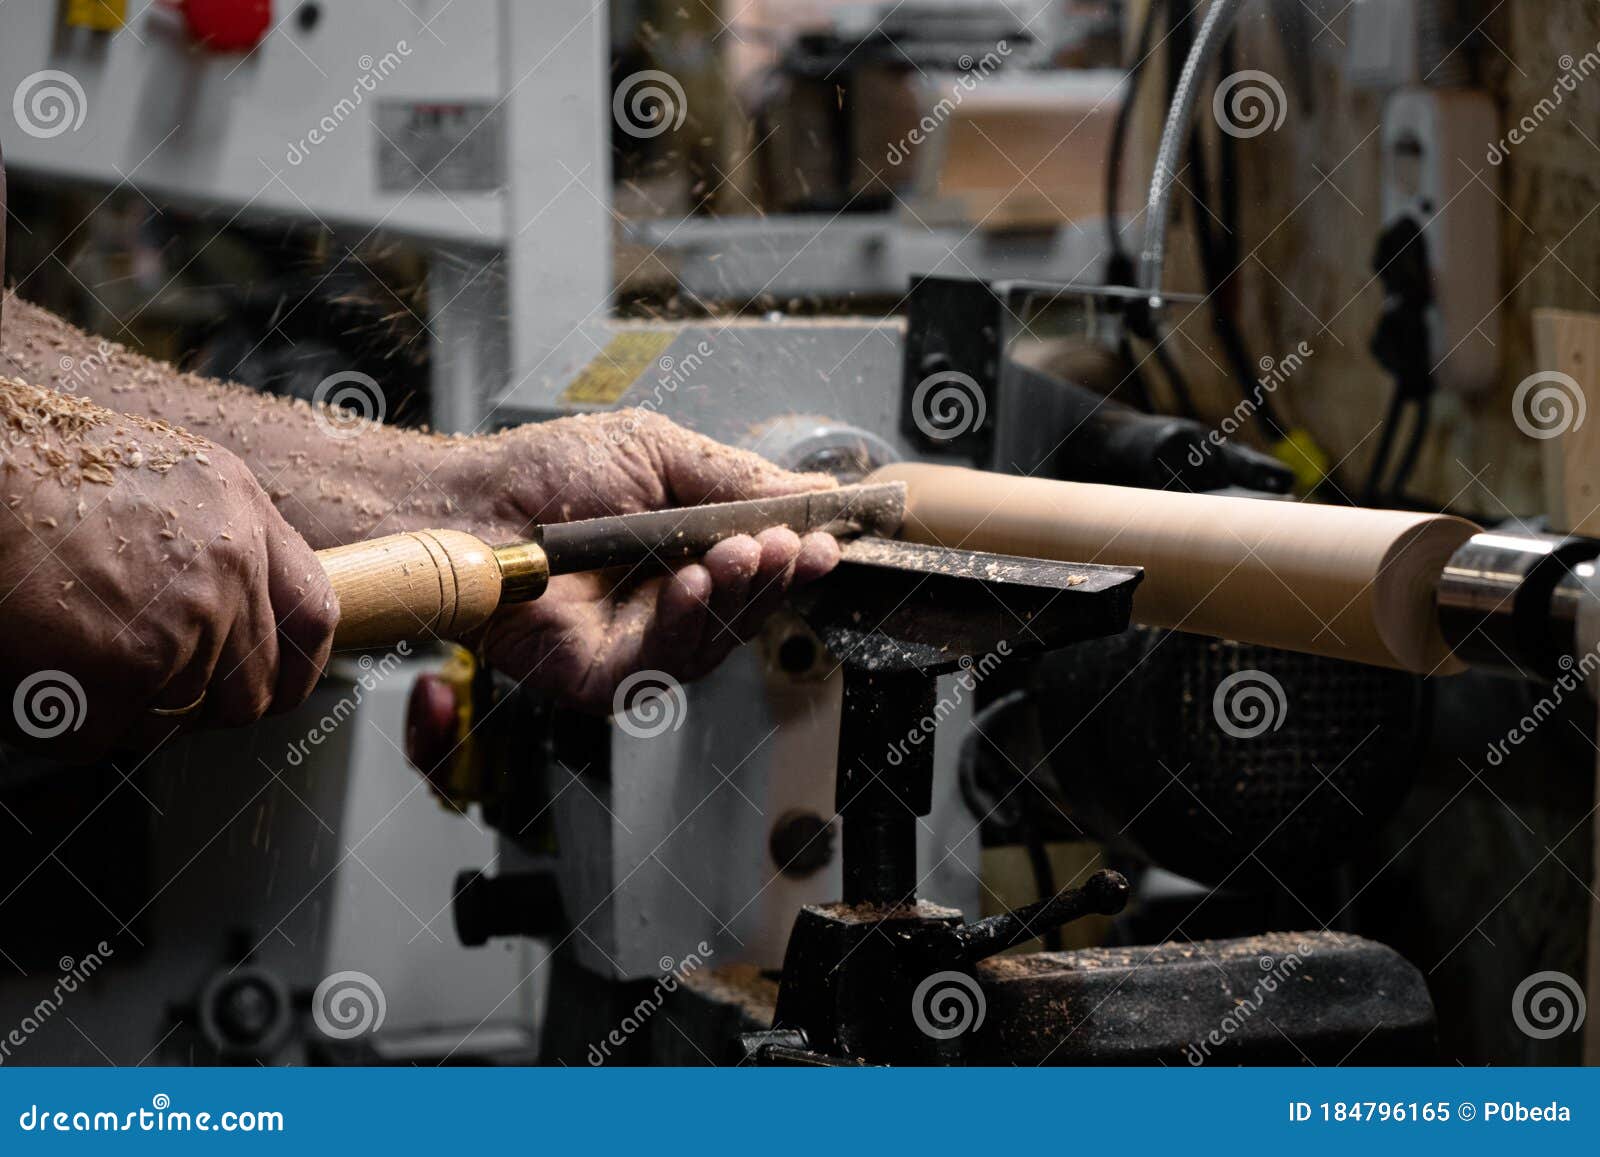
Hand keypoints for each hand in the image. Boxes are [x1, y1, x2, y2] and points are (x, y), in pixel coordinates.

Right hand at [0, 380, 337, 758]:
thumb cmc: (39, 474)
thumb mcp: (164, 477)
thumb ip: (218, 540)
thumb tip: (242, 611)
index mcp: (240, 516)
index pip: (313, 615)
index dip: (300, 668)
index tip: (282, 688)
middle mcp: (226, 573)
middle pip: (250, 688)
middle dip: (203, 701)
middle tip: (140, 677)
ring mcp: (180, 628)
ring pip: (178, 715)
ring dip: (128, 704)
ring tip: (73, 642)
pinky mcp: (122, 676)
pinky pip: (115, 734)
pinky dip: (73, 718)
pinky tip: (42, 662)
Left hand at [434, 409, 841, 710]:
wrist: (472, 503)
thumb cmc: (547, 475)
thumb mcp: (660, 455)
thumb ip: (737, 482)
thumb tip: (815, 494)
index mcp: (689, 554)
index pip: (760, 570)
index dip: (795, 559)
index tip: (823, 540)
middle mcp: (669, 606)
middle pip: (748, 611)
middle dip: (771, 577)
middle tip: (781, 546)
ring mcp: (638, 646)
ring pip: (714, 641)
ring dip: (732, 597)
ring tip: (735, 555)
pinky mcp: (602, 678)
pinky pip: (661, 665)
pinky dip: (683, 625)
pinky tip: (688, 586)